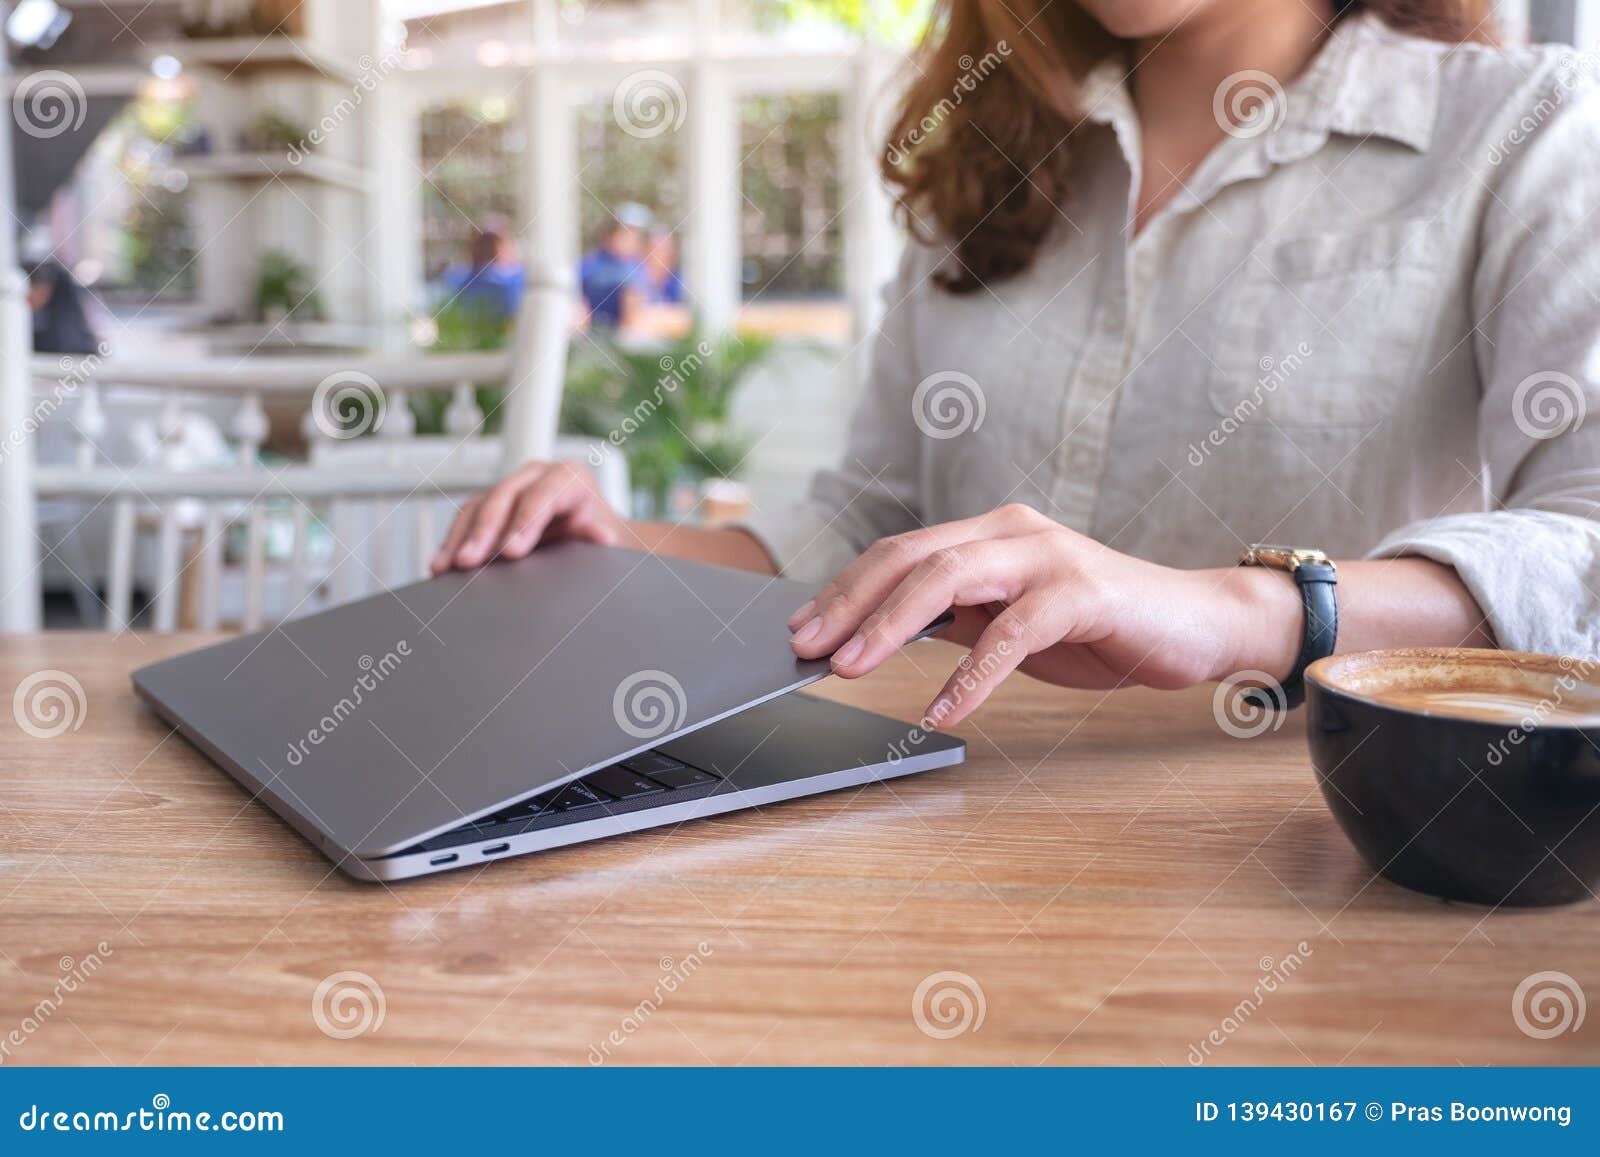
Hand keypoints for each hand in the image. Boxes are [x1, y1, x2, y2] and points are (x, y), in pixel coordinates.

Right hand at [431, 460, 627, 573]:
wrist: (595, 533)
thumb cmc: (601, 533)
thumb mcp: (605, 534)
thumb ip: (597, 534)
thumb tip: (603, 537)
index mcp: (569, 477)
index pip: (542, 496)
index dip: (525, 523)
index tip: (511, 552)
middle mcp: (536, 475)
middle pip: (503, 499)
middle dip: (484, 533)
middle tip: (469, 562)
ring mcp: (511, 487)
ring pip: (478, 507)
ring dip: (460, 539)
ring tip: (446, 567)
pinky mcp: (492, 503)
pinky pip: (467, 519)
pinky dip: (453, 542)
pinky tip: (441, 564)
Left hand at [785, 504, 1300, 728]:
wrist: (1195, 625)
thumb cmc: (1096, 627)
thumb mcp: (1008, 623)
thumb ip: (956, 619)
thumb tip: (878, 637)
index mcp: (988, 534)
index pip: (899, 553)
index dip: (844, 590)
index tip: (800, 631)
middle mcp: (1011, 531)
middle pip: (911, 558)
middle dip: (850, 604)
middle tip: (807, 649)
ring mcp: (1047, 557)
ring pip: (950, 578)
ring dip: (892, 626)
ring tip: (852, 670)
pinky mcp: (1082, 593)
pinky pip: (1012, 632)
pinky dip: (970, 676)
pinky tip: (940, 712)